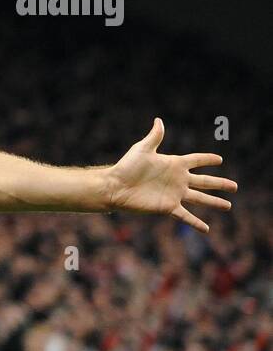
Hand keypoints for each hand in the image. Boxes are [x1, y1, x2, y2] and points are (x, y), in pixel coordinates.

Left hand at [106, 119, 236, 231]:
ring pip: (200, 199)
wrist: (115, 187)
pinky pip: (185, 216)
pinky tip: (206, 229)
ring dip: (214, 202)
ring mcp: (174, 194)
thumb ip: (154, 137)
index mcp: (174, 164)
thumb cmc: (127, 167)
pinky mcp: (168, 207)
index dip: (207, 159)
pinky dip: (196, 222)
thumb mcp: (142, 149)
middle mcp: (177, 180)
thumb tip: (159, 120)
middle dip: (220, 184)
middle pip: (204, 181)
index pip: (196, 160)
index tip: (220, 159)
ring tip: (228, 205)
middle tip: (234, 186)